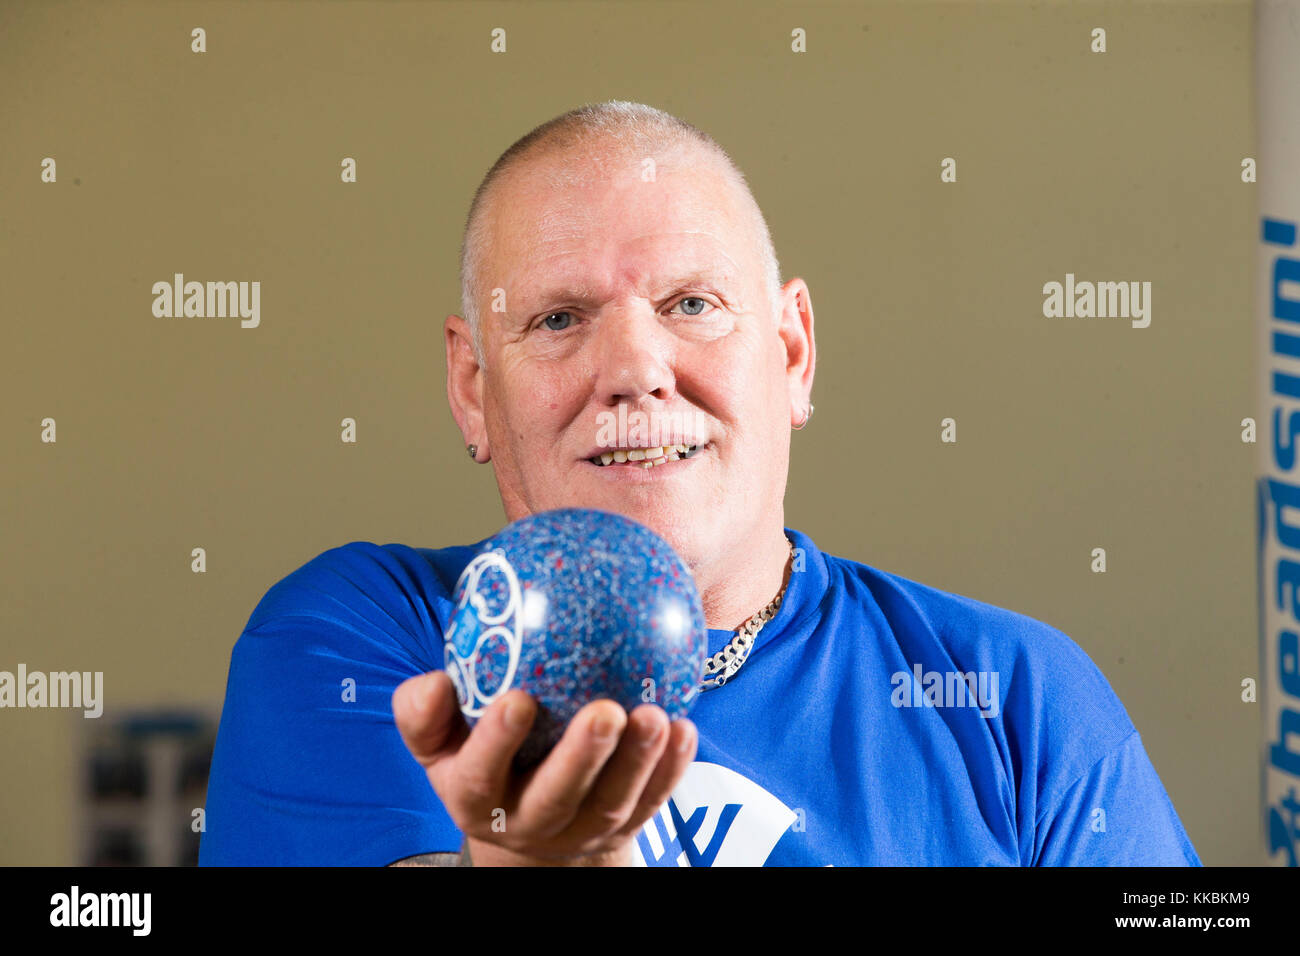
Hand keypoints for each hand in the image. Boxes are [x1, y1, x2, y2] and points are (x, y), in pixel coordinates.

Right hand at [392, 670, 696, 865]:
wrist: (526, 830)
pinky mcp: (623, 828)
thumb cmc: (480, 760)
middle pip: (556, 796)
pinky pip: (652, 800)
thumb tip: (435, 680)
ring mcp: (580, 828)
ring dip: (638, 761)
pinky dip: (671, 768)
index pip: (479, 776)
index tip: (518, 699)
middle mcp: (528, 819)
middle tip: (605, 711)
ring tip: (655, 716)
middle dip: (582, 757)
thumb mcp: (438, 742)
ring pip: (612, 802)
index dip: (496, 742)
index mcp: (476, 797)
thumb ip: (425, 711)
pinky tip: (683, 728)